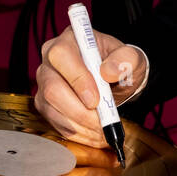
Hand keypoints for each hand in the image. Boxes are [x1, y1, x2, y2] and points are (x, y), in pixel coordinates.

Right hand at [34, 25, 145, 147]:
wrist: (115, 79)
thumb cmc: (120, 64)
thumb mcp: (131, 58)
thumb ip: (125, 60)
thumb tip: (109, 71)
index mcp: (69, 40)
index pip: (62, 56)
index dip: (77, 79)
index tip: (96, 100)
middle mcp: (50, 60)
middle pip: (52, 88)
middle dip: (78, 110)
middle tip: (101, 122)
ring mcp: (45, 83)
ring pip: (51, 109)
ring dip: (79, 125)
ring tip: (103, 131)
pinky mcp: (45, 104)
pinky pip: (55, 123)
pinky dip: (76, 133)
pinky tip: (94, 134)